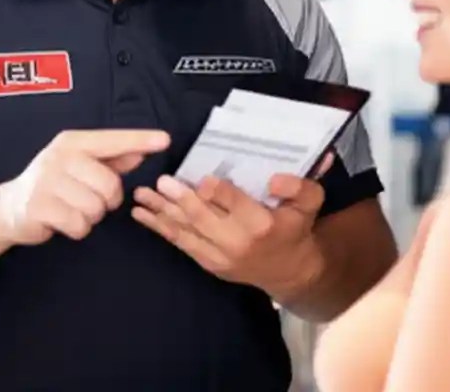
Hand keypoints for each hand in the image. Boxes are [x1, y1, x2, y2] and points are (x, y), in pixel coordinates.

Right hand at [0, 129, 170, 245]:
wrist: (7, 207)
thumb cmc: (52, 184)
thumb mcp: (79, 165)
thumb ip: (111, 159)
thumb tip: (140, 153)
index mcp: (72, 142)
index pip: (113, 140)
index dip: (140, 140)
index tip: (164, 140)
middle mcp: (60, 157)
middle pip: (110, 185)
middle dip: (107, 200)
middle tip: (89, 199)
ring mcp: (47, 181)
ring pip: (96, 208)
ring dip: (90, 216)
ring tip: (72, 209)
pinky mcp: (39, 207)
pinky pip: (80, 225)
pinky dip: (77, 229)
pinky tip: (62, 221)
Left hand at [132, 170, 325, 297]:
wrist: (289, 271)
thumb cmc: (295, 229)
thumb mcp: (310, 204)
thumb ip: (300, 186)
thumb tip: (275, 178)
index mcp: (260, 224)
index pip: (236, 204)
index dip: (218, 192)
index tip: (202, 179)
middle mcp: (236, 242)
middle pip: (203, 218)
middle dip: (180, 200)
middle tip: (160, 182)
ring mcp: (218, 256)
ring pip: (185, 231)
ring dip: (160, 212)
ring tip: (139, 196)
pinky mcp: (207, 263)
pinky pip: (180, 243)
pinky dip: (160, 228)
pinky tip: (142, 215)